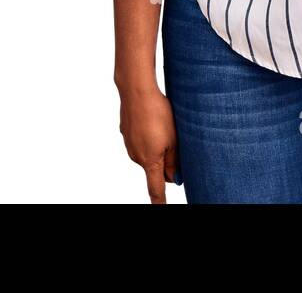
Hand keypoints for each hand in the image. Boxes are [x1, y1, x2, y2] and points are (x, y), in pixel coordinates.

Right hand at [118, 82, 180, 203]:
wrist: (137, 92)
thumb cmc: (158, 114)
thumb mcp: (173, 139)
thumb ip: (173, 161)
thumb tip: (174, 178)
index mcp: (150, 161)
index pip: (156, 188)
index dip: (160, 202)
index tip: (162, 209)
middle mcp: (136, 157)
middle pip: (155, 168)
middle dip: (166, 162)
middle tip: (175, 140)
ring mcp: (129, 146)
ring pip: (148, 153)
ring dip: (158, 146)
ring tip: (163, 125)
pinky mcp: (126, 134)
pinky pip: (141, 141)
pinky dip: (148, 135)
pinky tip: (152, 120)